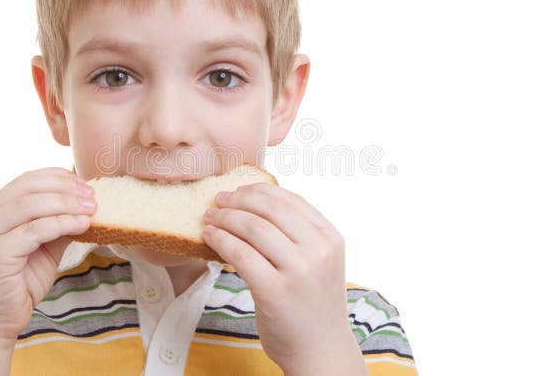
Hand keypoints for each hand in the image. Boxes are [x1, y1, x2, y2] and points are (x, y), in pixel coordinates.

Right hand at [0, 167, 94, 342]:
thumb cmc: (19, 286)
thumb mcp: (43, 247)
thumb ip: (56, 224)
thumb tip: (85, 203)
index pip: (24, 181)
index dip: (56, 177)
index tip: (83, 183)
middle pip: (26, 187)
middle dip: (64, 187)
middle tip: (91, 195)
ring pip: (30, 205)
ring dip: (66, 203)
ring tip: (91, 208)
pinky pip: (34, 230)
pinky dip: (62, 223)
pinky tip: (82, 225)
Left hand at [202, 182, 363, 372]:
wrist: (321, 351)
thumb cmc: (312, 306)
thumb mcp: (320, 263)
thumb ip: (300, 236)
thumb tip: (257, 205)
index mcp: (331, 238)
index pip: (291, 200)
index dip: (260, 190)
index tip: (239, 190)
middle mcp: (318, 251)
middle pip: (270, 209)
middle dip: (239, 200)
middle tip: (219, 200)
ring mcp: (299, 271)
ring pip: (253, 228)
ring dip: (226, 218)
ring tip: (210, 217)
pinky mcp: (275, 291)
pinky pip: (240, 253)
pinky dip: (220, 240)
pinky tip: (209, 237)